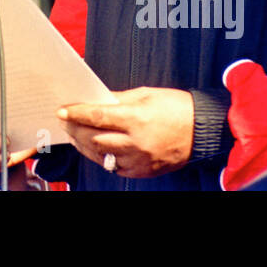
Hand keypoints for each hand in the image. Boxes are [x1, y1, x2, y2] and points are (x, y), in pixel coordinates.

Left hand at [58, 87, 193, 177]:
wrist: (204, 130)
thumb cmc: (177, 108)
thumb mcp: (145, 94)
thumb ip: (117, 99)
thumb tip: (95, 99)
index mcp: (136, 118)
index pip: (97, 116)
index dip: (76, 113)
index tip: (62, 110)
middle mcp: (136, 142)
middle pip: (94, 138)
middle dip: (76, 129)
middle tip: (65, 122)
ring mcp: (140, 160)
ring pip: (101, 155)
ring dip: (85, 145)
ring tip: (76, 134)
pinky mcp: (144, 171)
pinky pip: (115, 167)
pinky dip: (103, 157)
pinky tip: (96, 148)